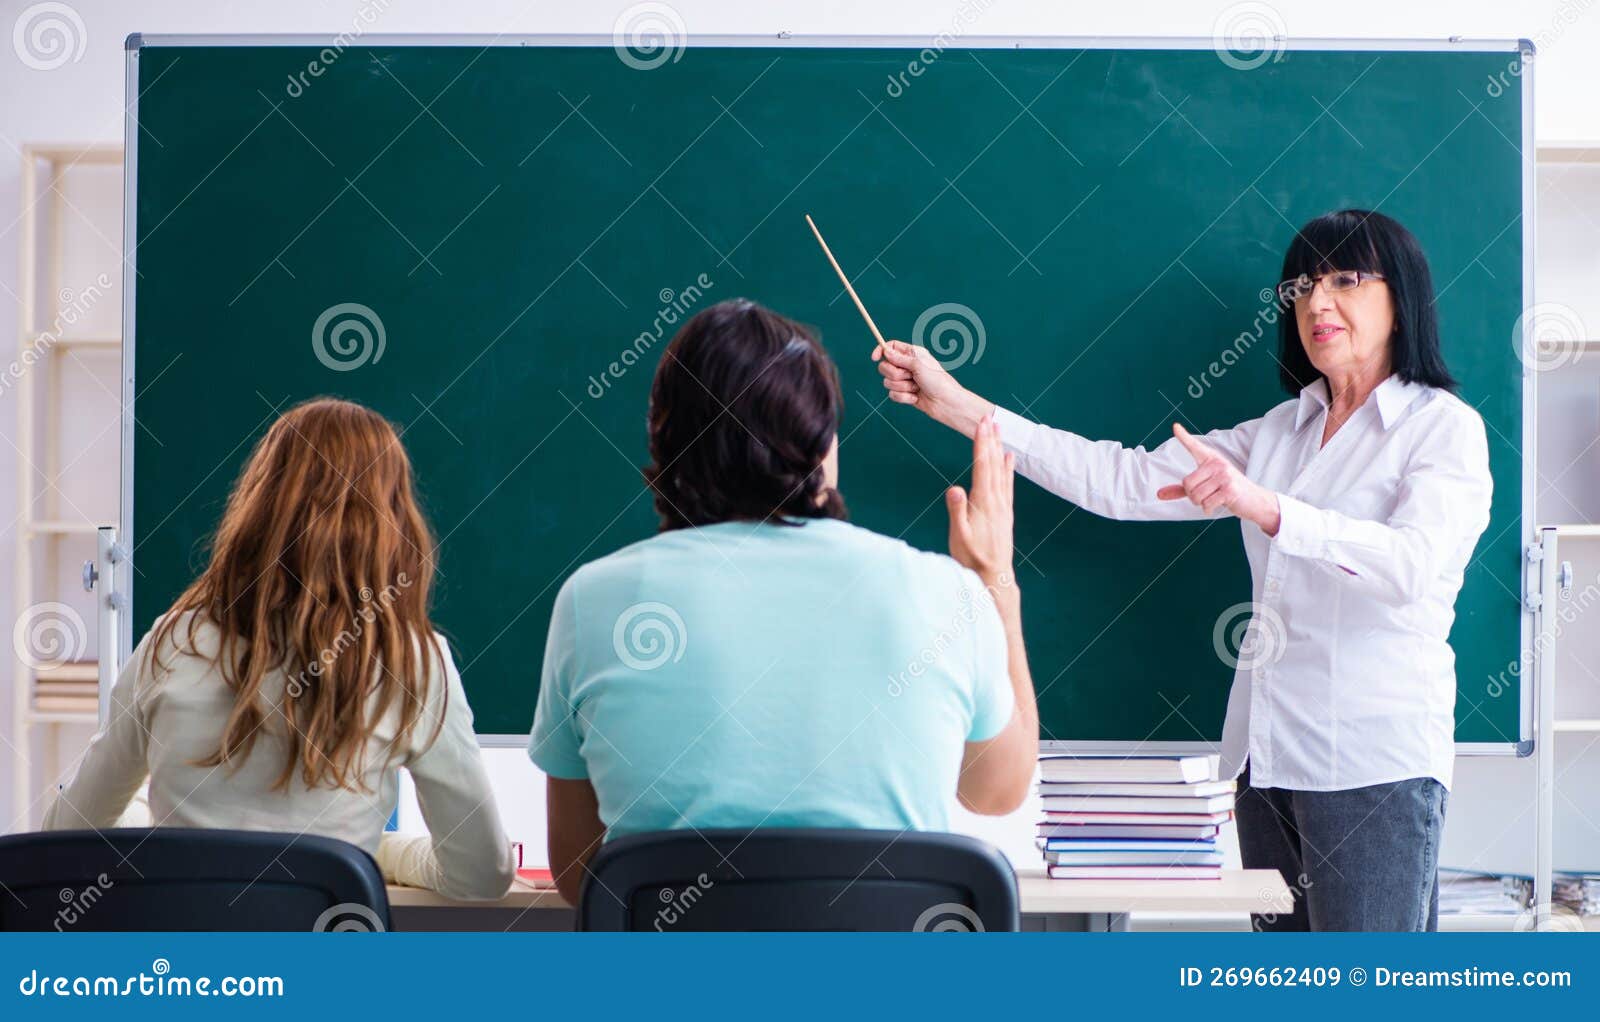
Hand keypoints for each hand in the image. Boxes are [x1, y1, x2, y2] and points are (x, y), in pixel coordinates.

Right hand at [874, 340, 992, 436]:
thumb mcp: (919, 365)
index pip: (891, 347)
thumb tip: (886, 352)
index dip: (881, 351)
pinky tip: (915, 398)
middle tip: (908, 376)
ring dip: (902, 387)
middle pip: (885, 366)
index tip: (875, 358)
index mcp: (912, 354)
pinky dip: (904, 398)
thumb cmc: (938, 381)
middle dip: (895, 373)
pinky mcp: (905, 394)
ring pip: (888, 382)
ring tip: (916, 388)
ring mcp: (905, 380)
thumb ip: (900, 358)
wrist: (945, 403)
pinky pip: (892, 395)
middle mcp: (907, 366)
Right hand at [947, 416, 1015, 589]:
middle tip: (988, 417)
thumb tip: (954, 489)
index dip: (981, 443)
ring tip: (999, 429)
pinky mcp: (1005, 511)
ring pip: (1001, 470)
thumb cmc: (972, 557)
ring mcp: (1003, 505)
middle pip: (992, 463)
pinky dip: (1008, 467)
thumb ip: (957, 512)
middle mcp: (996, 499)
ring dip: (998, 448)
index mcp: (983, 502)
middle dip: (990, 439)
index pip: (982, 466)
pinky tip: (1008, 458)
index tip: (980, 424)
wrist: (994, 575)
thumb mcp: (959, 536)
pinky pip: (1007, 483)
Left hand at [1157, 423, 1280, 534]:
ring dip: (1201, 503)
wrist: (1254, 500)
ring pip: (1195, 496)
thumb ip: (1182, 490)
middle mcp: (1217, 464)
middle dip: (1192, 496)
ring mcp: (1225, 476)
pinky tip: (1219, 504)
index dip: (1184, 437)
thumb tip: (1159, 494)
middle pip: (1187, 484)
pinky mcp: (1230, 490)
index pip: (1194, 447)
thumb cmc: (1227, 490)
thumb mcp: (1205, 486)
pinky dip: (1209, 509)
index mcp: (1211, 459)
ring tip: (1214, 498)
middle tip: (1207, 494)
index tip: (1174, 427)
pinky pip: (1206, 504)